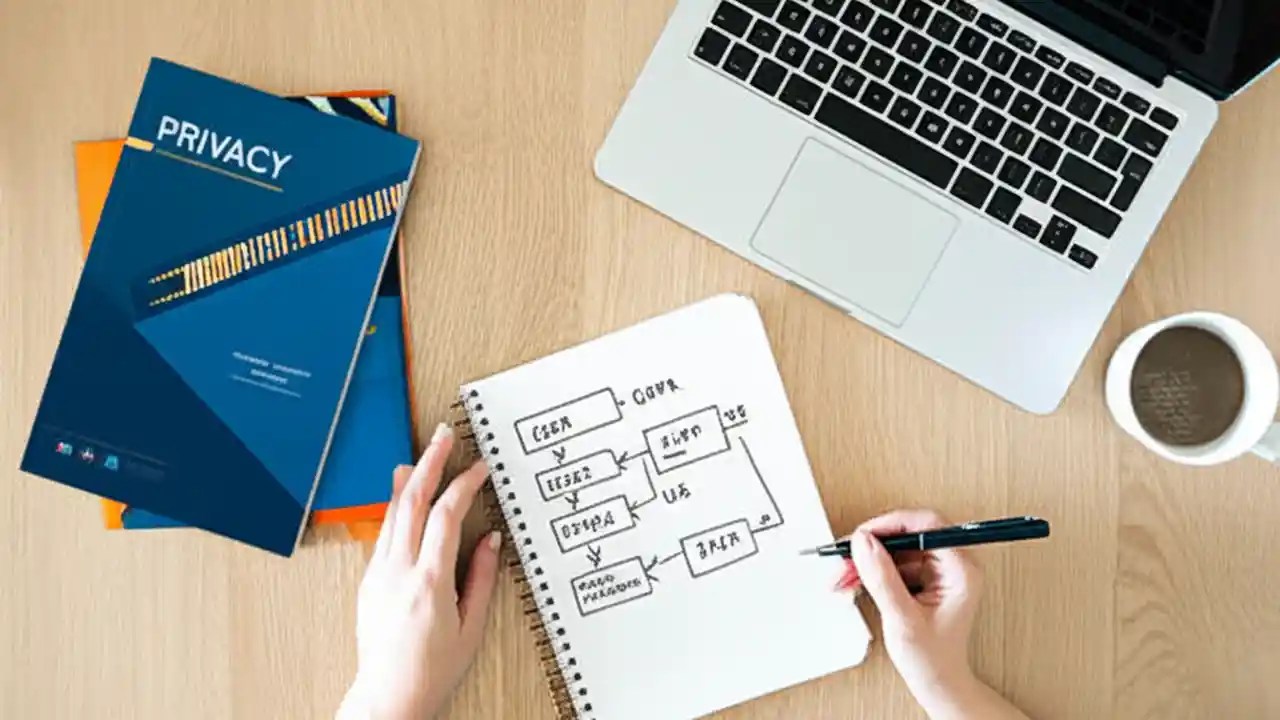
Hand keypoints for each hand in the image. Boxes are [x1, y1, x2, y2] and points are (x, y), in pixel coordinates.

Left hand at [338, 424, 500, 719]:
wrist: (388, 697)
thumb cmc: (431, 671)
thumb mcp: (471, 627)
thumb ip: (482, 578)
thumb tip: (491, 540)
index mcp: (429, 582)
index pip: (446, 516)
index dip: (464, 485)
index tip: (478, 468)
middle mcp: (398, 572)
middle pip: (413, 502)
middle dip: (430, 464)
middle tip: (442, 438)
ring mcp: (379, 575)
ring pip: (393, 514)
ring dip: (408, 481)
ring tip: (418, 457)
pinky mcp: (369, 582)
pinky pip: (384, 534)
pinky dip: (396, 508)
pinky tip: (401, 499)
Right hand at [847, 510, 1026, 719]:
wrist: (937, 682)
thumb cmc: (932, 659)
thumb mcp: (903, 619)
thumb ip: (882, 578)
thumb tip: (864, 542)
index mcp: (961, 570)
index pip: (927, 525)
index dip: (890, 525)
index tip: (862, 536)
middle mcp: (953, 564)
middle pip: (908, 534)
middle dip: (872, 547)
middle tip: (846, 558)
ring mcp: (938, 570)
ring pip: (896, 548)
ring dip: (868, 560)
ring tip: (845, 576)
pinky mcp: (924, 577)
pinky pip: (894, 562)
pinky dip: (872, 571)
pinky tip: (855, 583)